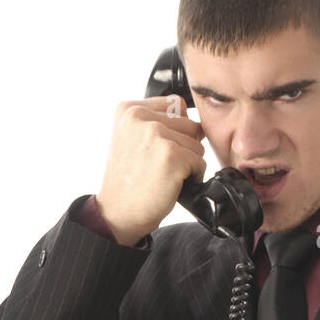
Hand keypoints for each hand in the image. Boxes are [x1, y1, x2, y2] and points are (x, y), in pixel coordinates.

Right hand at [95, 96, 206, 244]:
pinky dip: (193, 178)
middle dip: (183, 148)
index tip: (156, 152)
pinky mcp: (171, 154)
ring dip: (188, 164)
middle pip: (190, 124)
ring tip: (163, 176)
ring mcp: (155, 134)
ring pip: (197, 144)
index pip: (176, 106)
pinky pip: (200, 162)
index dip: (175, 132)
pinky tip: (171, 185)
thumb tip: (198, 126)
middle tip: (159, 167)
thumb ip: (156, 123)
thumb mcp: (131, 139)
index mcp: (128, 109)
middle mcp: (140, 116)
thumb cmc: (129, 181)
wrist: (118, 213)